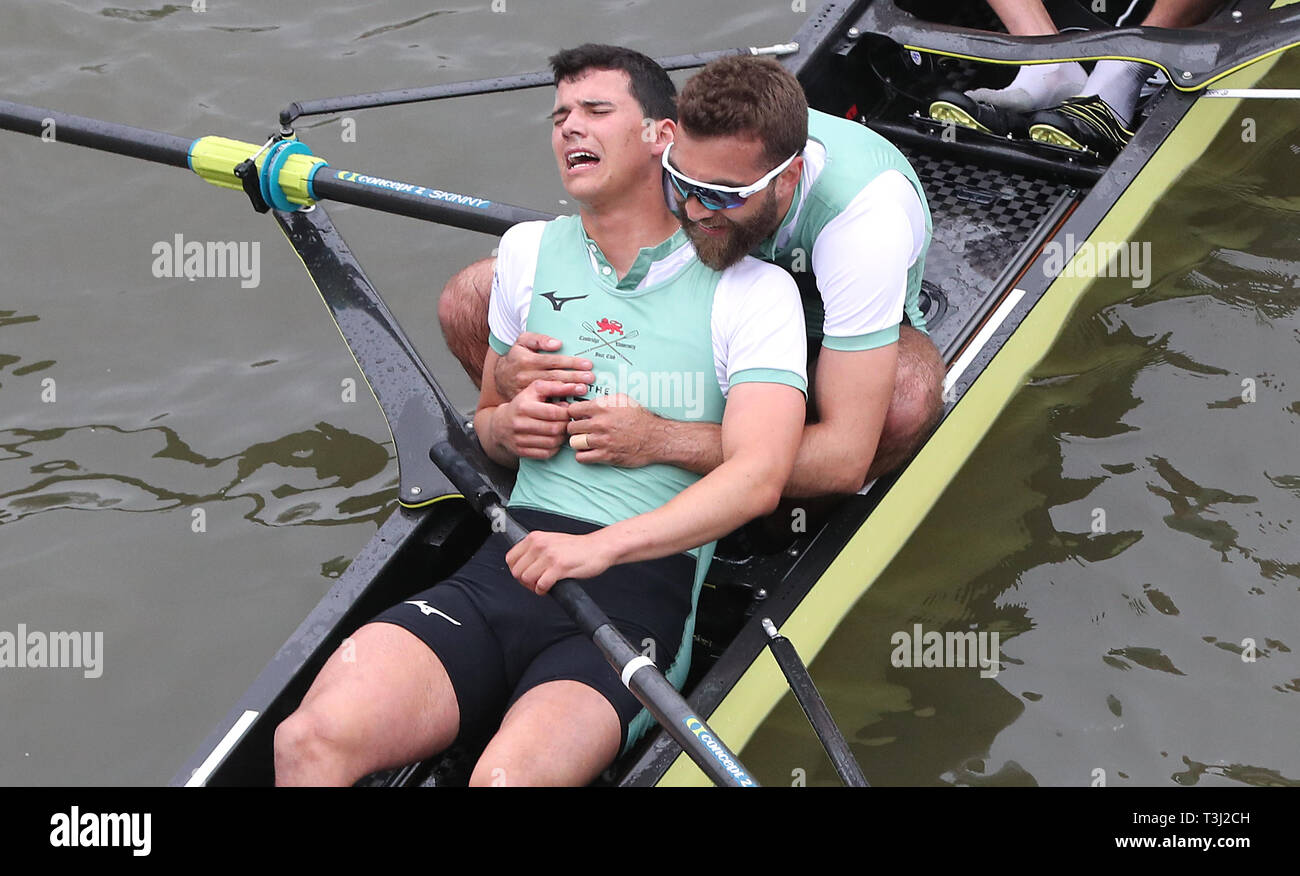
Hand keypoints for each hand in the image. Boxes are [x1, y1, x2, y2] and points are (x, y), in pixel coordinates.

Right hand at [492, 379, 587, 459]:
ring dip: (562, 437)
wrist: (500, 424)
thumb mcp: (536, 390)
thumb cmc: (523, 404)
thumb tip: (580, 387)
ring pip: (552, 443)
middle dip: (566, 425)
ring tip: (562, 429)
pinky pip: (546, 453)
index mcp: (523, 406)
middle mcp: (519, 424)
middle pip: (554, 429)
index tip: (570, 411)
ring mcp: (519, 440)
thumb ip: (557, 387)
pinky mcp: (521, 452)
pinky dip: (555, 447)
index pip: (553, 413)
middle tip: (568, 422)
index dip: (567, 413)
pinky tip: (554, 439)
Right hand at [494, 332, 594, 400]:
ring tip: (583, 391)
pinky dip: (556, 406)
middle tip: (589, 378)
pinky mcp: (525, 402)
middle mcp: (524, 376)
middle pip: (554, 377)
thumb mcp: (522, 342)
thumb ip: (539, 339)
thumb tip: (557, 344)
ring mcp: (524, 389)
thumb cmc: (516, 357)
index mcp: (526, 360)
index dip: (571, 362)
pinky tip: (569, 406)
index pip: (553, 361)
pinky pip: (542, 404)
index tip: (586, 364)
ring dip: (568, 392)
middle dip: (574, 378)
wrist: (500, 377)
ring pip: (549, 390)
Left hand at [506, 529, 620, 594]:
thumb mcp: (551, 541)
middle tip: (535, 583)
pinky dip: (543, 590)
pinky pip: (541, 585)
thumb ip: (535, 550)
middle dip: (524, 582)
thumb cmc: (577, 547)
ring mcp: (549, 556)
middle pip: (517, 571)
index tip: (525, 575)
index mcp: (535, 537)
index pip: (510, 558)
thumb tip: (521, 565)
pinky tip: (549, 588)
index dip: (516, 571)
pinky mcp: (559, 567)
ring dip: (533, 586)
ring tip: (543, 585)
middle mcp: (540, 545)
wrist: (598, 548)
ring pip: (527, 579)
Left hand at [565, 393, 660, 466]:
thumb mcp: (622, 400)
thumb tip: (588, 401)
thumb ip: (603, 400)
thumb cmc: (640, 418)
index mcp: (602, 407)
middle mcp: (600, 424)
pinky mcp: (606, 456)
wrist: (655, 437)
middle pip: (571, 427)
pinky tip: (589, 451)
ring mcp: (602, 441)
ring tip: (585, 441)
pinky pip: (581, 457)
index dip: (573, 414)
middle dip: (575, 429)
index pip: (572, 410)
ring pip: (574, 442)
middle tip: (581, 430)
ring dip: (578, 442)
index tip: (577, 417)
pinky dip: (583, 455)